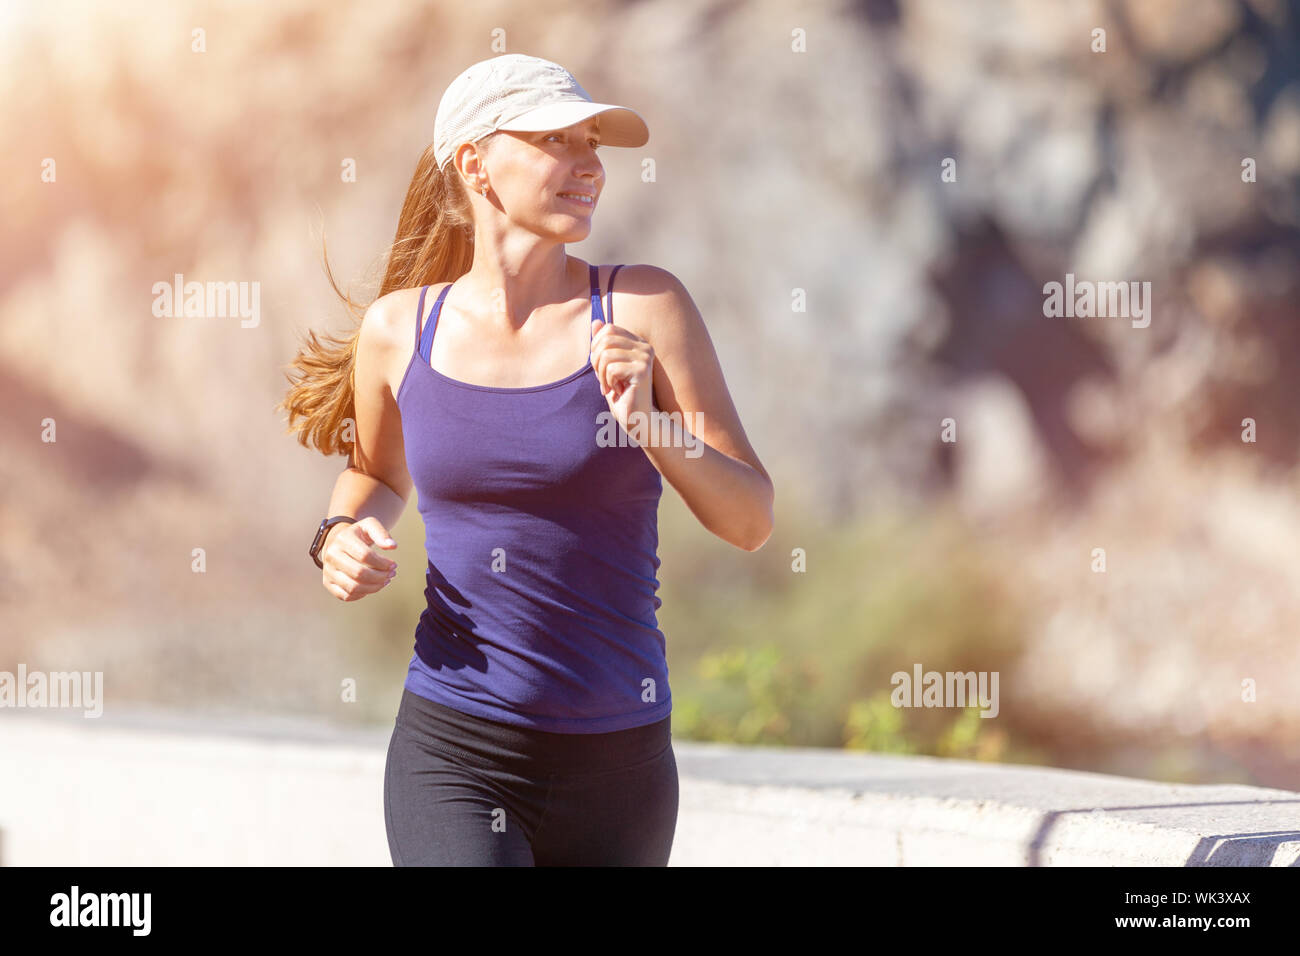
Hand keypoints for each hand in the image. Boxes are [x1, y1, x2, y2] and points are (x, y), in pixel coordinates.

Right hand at [320, 517, 397, 601]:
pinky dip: (363, 594)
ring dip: (374, 587)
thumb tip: (393, 546)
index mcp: (342, 539)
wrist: (338, 542)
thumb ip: (382, 533)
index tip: (393, 565)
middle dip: (380, 576)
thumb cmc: (357, 535)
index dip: (383, 563)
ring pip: (353, 587)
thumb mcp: (369, 526)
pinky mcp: (327, 583)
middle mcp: (331, 555)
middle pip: (359, 573)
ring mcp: (328, 570)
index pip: (365, 555)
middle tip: (391, 574)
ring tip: (385, 581)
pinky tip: (372, 586)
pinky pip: (346, 596)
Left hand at [591, 318, 654, 438]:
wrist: (637, 419)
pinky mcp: (643, 371)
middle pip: (605, 339)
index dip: (597, 347)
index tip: (602, 367)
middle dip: (596, 361)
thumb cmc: (621, 395)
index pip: (608, 329)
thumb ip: (602, 346)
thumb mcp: (606, 367)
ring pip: (606, 354)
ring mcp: (645, 358)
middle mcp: (644, 347)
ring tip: (611, 386)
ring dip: (602, 374)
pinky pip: (612, 368)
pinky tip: (618, 391)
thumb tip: (596, 322)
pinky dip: (608, 382)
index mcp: (637, 343)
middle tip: (603, 379)